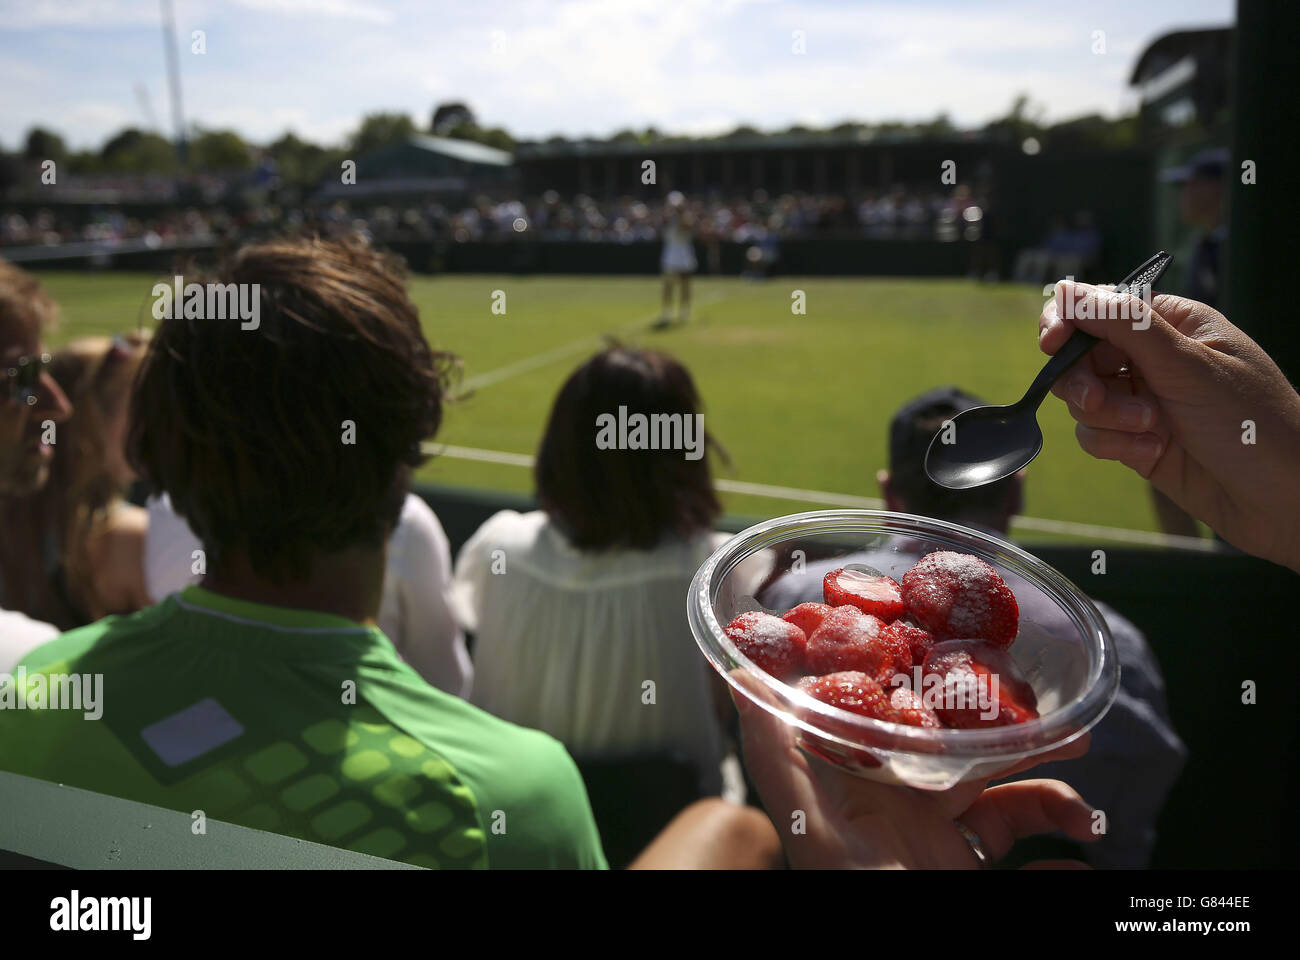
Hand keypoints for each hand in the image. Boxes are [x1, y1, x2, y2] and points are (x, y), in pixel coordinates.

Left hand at [732, 672, 1098, 868]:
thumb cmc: (850, 890)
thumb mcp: (810, 828)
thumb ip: (778, 759)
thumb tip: (737, 678)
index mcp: (863, 784)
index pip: (899, 718)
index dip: (934, 684)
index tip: (978, 657)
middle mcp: (904, 807)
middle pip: (969, 754)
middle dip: (1019, 735)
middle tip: (1069, 728)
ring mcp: (941, 844)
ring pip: (1007, 802)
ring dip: (1052, 795)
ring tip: (1085, 804)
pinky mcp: (969, 877)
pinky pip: (1025, 860)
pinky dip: (1060, 860)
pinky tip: (1078, 864)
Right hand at [1040, 282, 1299, 572]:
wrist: (1283, 499)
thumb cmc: (1254, 423)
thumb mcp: (1188, 365)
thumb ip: (1125, 324)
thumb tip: (1069, 291)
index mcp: (1172, 324)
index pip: (1100, 307)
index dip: (1068, 321)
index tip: (1051, 344)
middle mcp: (1154, 359)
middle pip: (1081, 356)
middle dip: (1085, 382)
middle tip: (1097, 403)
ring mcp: (1143, 400)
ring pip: (1083, 399)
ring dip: (1108, 418)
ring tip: (1149, 431)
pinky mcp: (1135, 441)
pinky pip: (1094, 434)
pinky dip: (1113, 444)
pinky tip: (1151, 451)